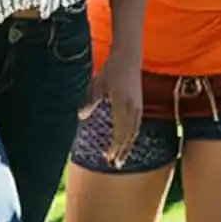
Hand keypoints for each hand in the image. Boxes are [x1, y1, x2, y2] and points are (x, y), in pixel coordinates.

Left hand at [80, 48, 141, 168]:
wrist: (128, 57)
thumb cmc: (111, 70)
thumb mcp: (97, 84)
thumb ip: (90, 101)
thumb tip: (81, 117)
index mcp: (122, 104)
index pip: (120, 131)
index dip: (115, 147)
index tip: (108, 158)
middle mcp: (132, 107)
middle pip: (128, 135)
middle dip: (122, 151)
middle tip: (114, 164)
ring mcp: (138, 106)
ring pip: (134, 132)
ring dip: (127, 146)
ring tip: (121, 159)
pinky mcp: (139, 104)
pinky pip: (137, 125)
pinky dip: (131, 137)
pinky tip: (127, 143)